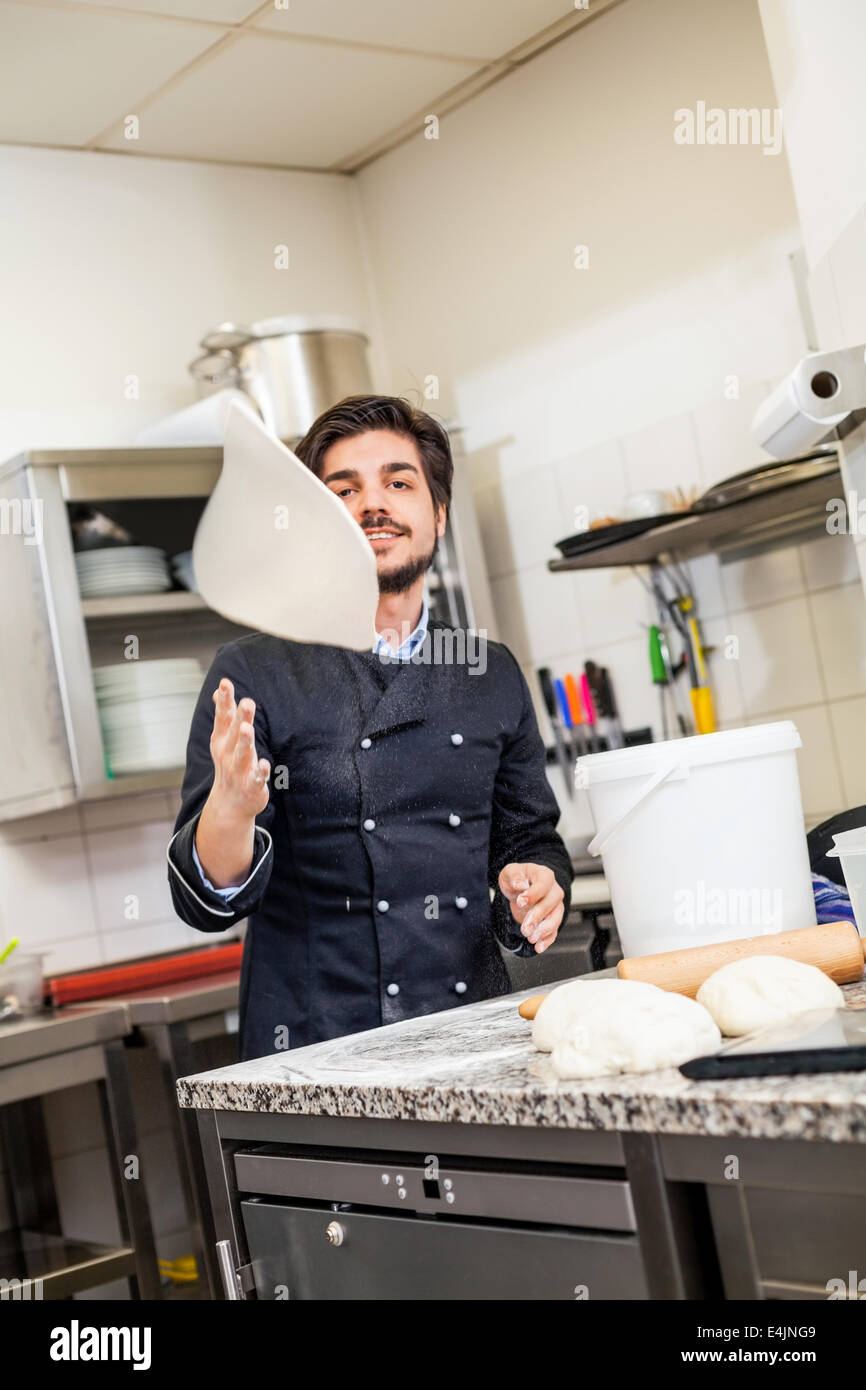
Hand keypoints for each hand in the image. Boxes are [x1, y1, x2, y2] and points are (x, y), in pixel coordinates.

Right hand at [208, 677, 269, 818]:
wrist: (229, 803)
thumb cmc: (230, 763)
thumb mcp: (224, 739)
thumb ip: (224, 714)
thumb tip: (220, 690)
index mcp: (222, 739)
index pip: (223, 717)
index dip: (225, 700)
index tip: (225, 683)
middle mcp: (228, 753)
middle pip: (235, 732)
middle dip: (240, 717)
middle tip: (246, 702)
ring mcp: (238, 770)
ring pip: (242, 754)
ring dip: (245, 742)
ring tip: (247, 728)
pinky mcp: (251, 786)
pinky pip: (256, 778)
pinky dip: (260, 772)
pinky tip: (265, 764)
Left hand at [499, 863, 564, 952]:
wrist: (521, 888)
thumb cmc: (517, 878)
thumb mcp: (510, 872)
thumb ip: (514, 876)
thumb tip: (519, 884)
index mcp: (544, 875)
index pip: (543, 884)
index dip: (533, 894)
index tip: (520, 902)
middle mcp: (554, 890)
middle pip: (550, 904)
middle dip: (537, 917)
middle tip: (525, 928)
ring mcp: (556, 906)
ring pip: (556, 918)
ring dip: (544, 930)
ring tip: (530, 938)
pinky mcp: (553, 919)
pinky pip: (554, 930)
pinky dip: (547, 940)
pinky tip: (538, 947)